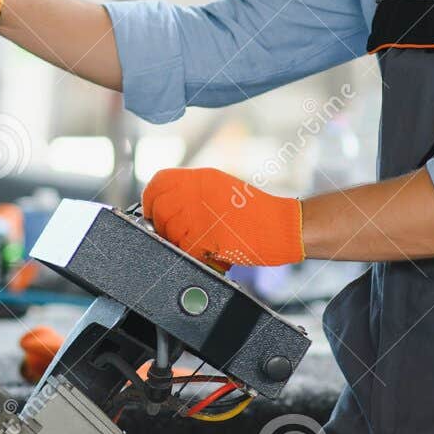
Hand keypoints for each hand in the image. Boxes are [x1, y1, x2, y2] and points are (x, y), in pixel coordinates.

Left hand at [142, 167, 304, 268]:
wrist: (283, 226)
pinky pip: (185, 250)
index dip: (150, 199)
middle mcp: (198, 192)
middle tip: (172, 234)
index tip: (151, 211)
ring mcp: (202, 214)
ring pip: (169, 232)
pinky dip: (193, 255)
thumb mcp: (223, 189)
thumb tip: (168, 205)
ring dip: (178, 243)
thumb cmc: (257, 212)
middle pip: (159, 209)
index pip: (159, 182)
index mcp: (202, 178)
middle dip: (160, 226)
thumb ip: (195, 193)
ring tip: (196, 244)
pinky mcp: (207, 236)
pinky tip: (208, 252)